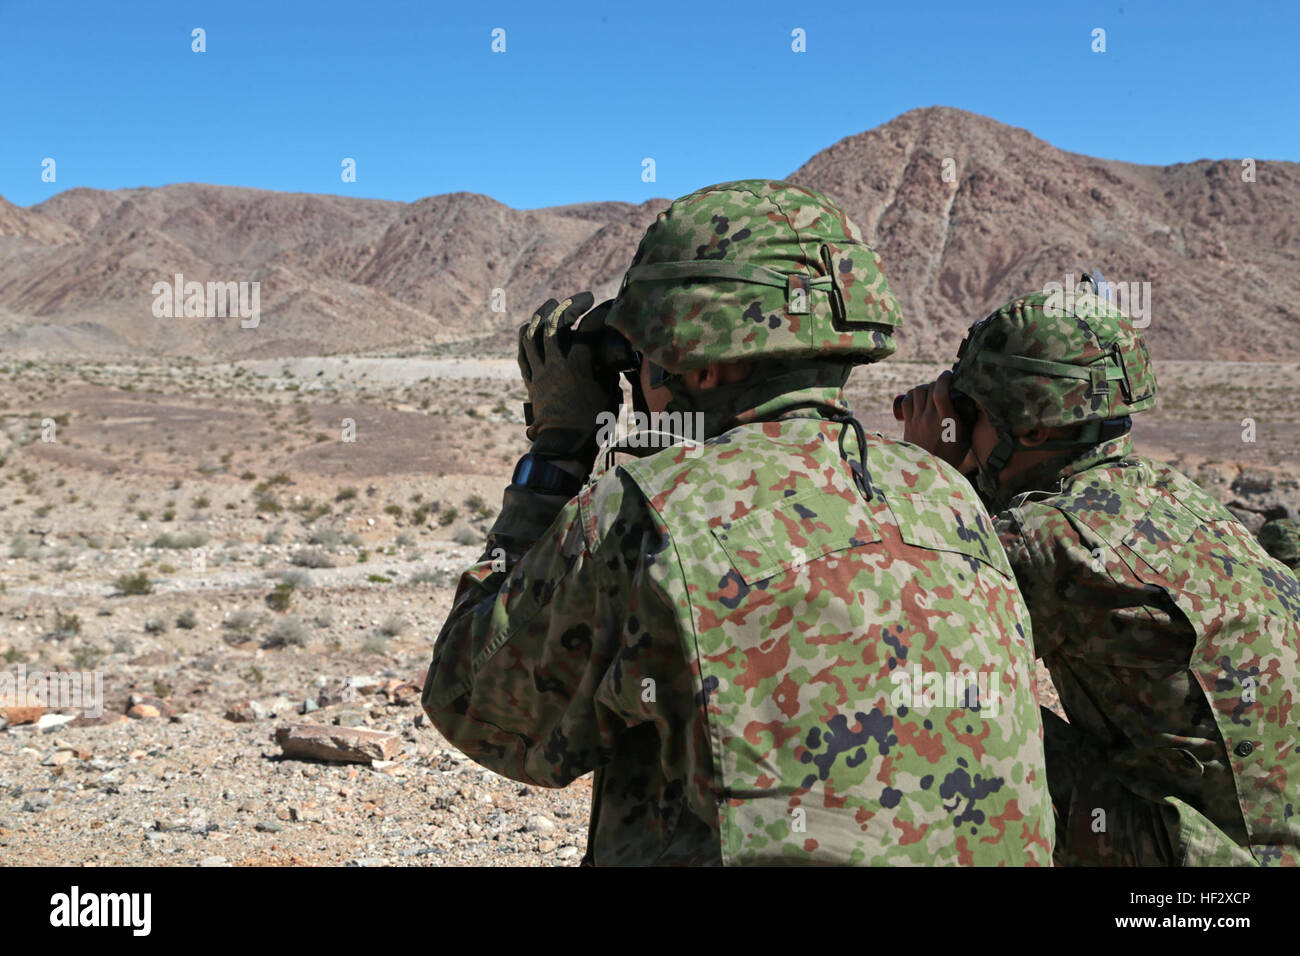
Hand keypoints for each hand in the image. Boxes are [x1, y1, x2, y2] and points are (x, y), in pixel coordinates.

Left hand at [517, 292, 620, 459]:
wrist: (564, 445)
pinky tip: (529, 328)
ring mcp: (540, 373)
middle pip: (554, 326)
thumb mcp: (608, 396)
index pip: (587, 332)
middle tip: (583, 299)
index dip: (598, 315)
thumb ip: (608, 373)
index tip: (608, 307)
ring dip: (541, 316)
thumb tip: (611, 360)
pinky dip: (525, 338)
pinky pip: (523, 355)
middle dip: (569, 306)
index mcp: (577, 369)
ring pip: (532, 336)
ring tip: (551, 305)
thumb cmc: (591, 424)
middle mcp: (555, 366)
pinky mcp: (531, 382)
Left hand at [894, 370, 969, 467]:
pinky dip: (913, 395)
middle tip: (943, 385)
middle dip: (937, 382)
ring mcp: (916, 420)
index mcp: (946, 420)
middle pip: (929, 388)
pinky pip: (907, 402)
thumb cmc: (952, 455)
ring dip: (925, 387)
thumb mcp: (966, 437)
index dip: (944, 378)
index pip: (941, 392)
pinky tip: (919, 396)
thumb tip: (977, 402)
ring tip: (931, 390)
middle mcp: (929, 418)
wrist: (929, 470)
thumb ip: (970, 419)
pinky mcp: (908, 423)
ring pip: (916, 392)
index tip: (949, 374)